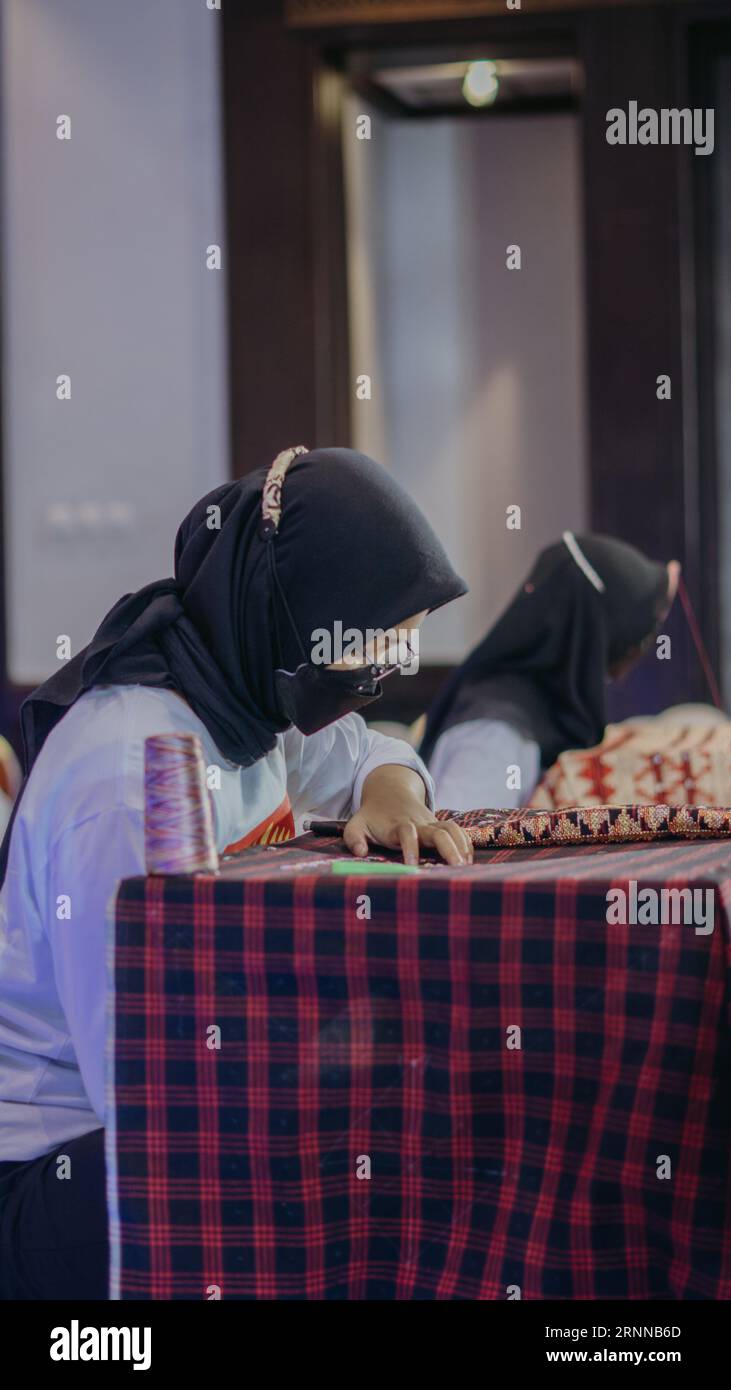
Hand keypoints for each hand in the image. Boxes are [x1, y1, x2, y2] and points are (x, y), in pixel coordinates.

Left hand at [343, 763, 472, 865]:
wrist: (389, 793)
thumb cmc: (372, 816)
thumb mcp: (356, 824)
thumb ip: (354, 838)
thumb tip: (360, 852)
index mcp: (397, 825)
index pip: (406, 833)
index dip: (410, 847)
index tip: (412, 865)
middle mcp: (418, 823)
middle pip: (438, 832)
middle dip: (448, 849)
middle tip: (455, 868)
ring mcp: (431, 823)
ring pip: (452, 829)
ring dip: (461, 846)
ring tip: (465, 866)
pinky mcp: (439, 825)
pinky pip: (457, 831)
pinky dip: (465, 843)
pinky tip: (469, 860)